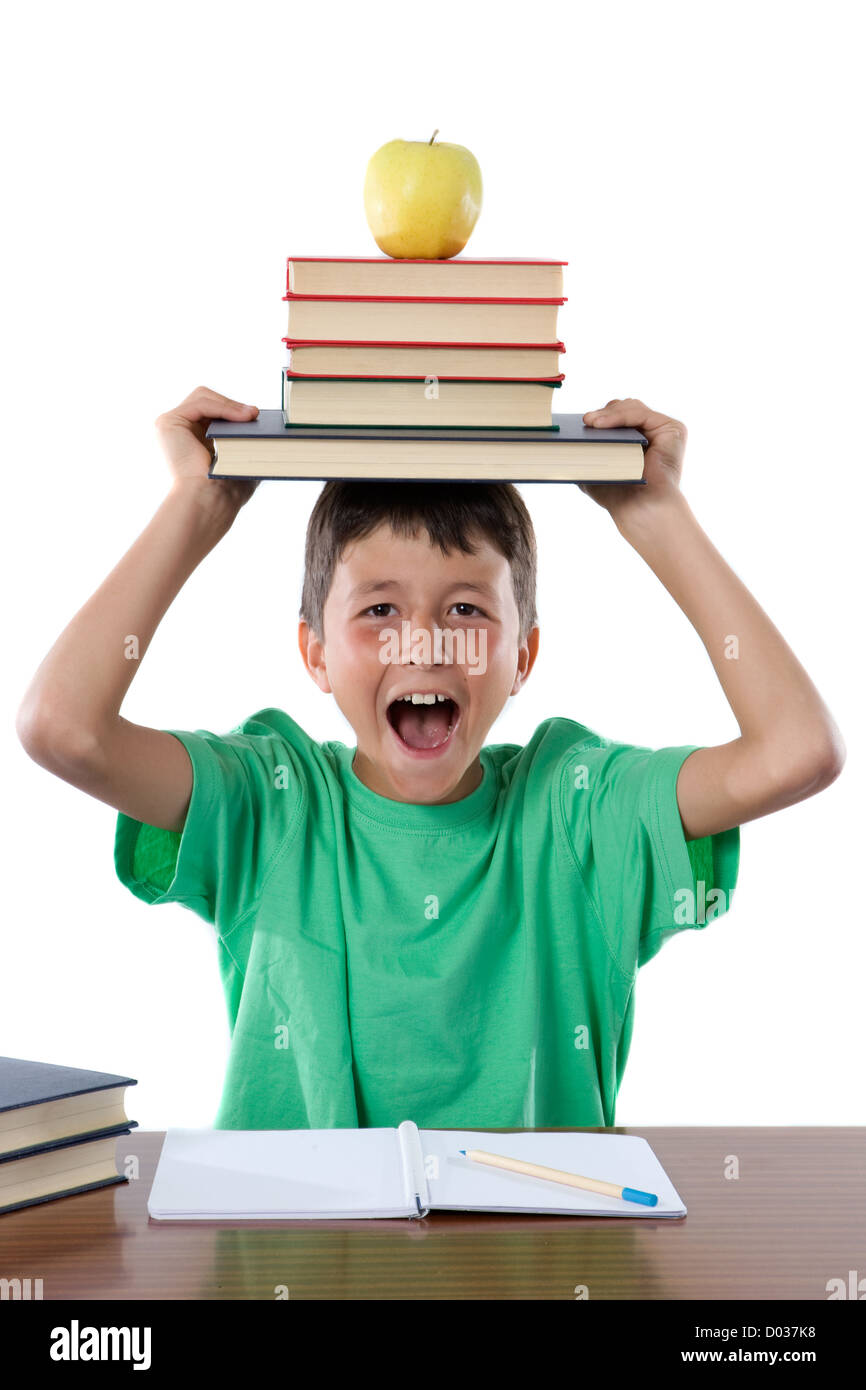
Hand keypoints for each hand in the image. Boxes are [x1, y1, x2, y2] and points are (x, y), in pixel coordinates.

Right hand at [155, 385, 259, 510]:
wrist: (208, 502)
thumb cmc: (224, 491)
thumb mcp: (240, 460)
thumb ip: (246, 443)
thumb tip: (268, 431)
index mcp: (190, 437)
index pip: (211, 410)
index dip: (232, 409)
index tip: (255, 415)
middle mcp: (177, 429)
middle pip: (206, 399)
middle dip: (231, 404)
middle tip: (255, 414)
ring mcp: (169, 425)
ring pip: (203, 397)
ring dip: (230, 404)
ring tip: (252, 416)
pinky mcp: (167, 423)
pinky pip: (200, 403)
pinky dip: (223, 407)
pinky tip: (241, 417)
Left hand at [578, 397, 686, 527]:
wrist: (642, 511)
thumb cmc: (620, 496)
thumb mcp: (594, 470)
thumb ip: (585, 453)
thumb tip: (563, 439)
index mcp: (634, 439)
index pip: (613, 418)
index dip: (597, 417)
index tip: (575, 423)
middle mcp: (650, 432)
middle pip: (622, 408)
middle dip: (602, 413)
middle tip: (583, 421)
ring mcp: (661, 429)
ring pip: (630, 407)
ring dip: (608, 413)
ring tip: (589, 422)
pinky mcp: (672, 428)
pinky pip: (641, 414)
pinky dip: (619, 416)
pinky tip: (601, 424)